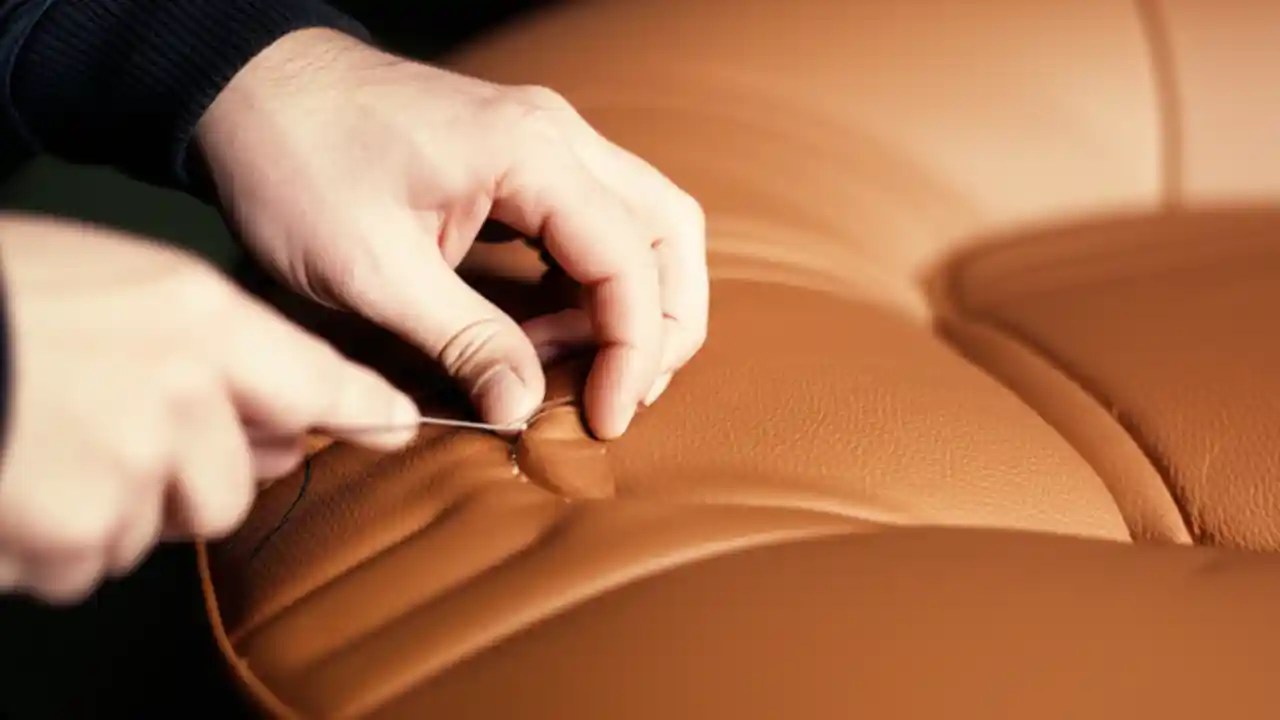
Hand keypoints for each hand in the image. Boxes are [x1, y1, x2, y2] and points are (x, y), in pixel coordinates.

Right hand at [0, 215, 418, 603]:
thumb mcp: (107, 285)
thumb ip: (199, 349)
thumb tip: (279, 428)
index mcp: (189, 315)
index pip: (309, 374)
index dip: (358, 406)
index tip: (397, 427)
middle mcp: (178, 389)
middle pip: (233, 484)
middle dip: (182, 482)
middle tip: (104, 441)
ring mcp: (128, 462)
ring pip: (155, 529)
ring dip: (104, 511)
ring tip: (35, 448)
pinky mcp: (71, 527)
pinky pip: (86, 565)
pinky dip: (48, 545)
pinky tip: (11, 483)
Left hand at [195, 28, 707, 438]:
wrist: (247, 88)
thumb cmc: (297, 164)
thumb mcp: (373, 271)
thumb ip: (464, 341)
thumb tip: (526, 407)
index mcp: (533, 153)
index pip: (629, 263)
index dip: (633, 353)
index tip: (605, 419)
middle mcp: (559, 135)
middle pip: (668, 232)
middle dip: (663, 324)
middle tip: (622, 396)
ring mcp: (545, 140)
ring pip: (644, 223)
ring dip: (636, 303)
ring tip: (584, 369)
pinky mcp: (522, 157)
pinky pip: (598, 219)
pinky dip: (597, 281)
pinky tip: (554, 328)